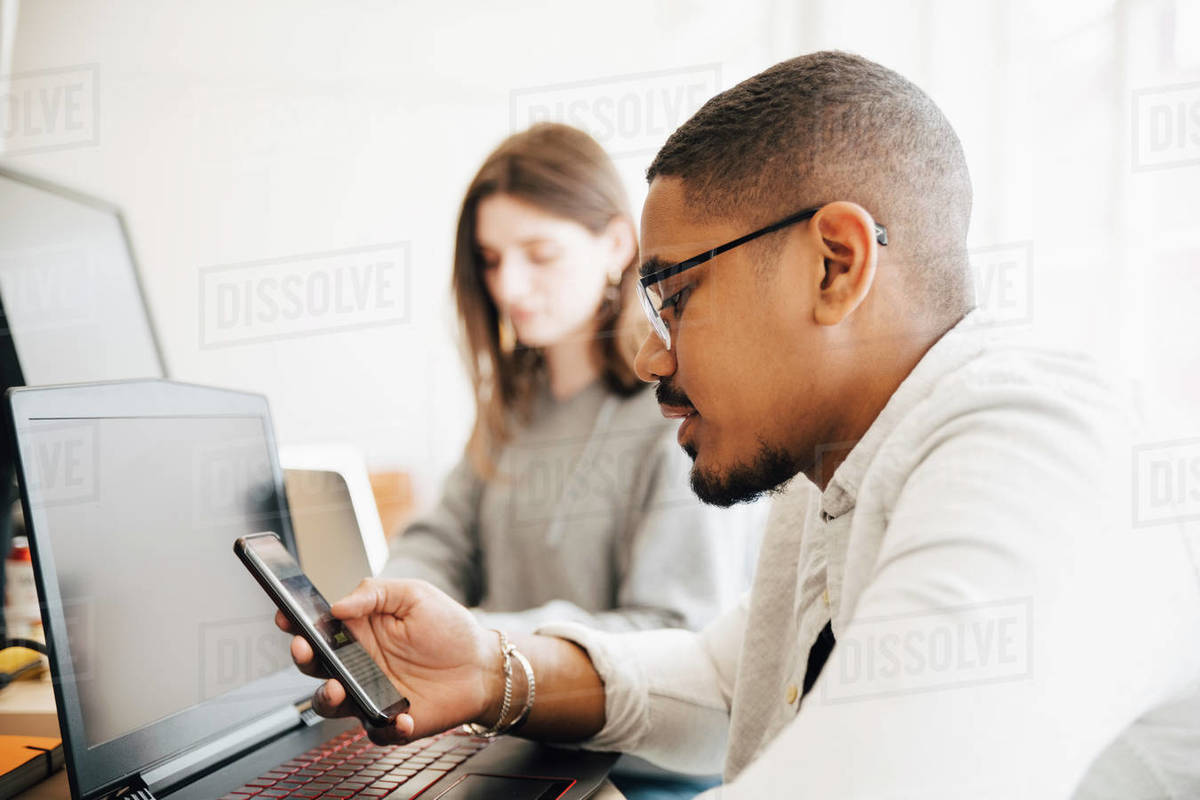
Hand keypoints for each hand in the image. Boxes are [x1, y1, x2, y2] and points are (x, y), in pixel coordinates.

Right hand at [276, 578, 499, 744]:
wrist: (482, 664)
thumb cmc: (447, 627)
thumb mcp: (413, 595)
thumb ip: (374, 592)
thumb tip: (338, 604)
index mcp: (357, 631)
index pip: (316, 627)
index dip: (295, 622)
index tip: (285, 614)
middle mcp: (356, 664)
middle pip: (314, 666)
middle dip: (303, 657)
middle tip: (306, 648)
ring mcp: (369, 693)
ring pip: (332, 703)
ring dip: (329, 697)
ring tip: (341, 688)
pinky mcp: (389, 721)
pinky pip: (376, 731)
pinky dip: (386, 727)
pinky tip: (401, 717)